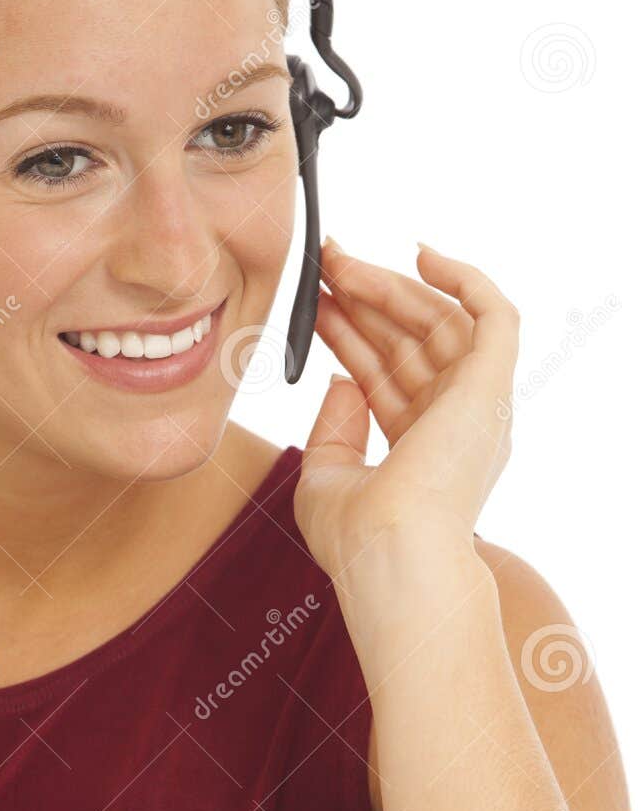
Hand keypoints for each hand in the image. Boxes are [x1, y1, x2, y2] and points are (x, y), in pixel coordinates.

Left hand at [292, 238, 519, 582]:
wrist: (392, 556)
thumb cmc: (358, 538)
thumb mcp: (326, 477)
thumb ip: (334, 427)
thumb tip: (343, 377)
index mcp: (422, 449)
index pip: (386, 373)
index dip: (350, 332)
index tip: (315, 302)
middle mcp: (456, 425)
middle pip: (412, 343)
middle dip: (366, 300)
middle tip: (324, 265)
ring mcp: (477, 406)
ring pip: (441, 323)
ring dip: (391, 286)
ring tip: (340, 261)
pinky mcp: (491, 387)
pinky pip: (495, 316)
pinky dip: (466, 280)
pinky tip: (422, 254)